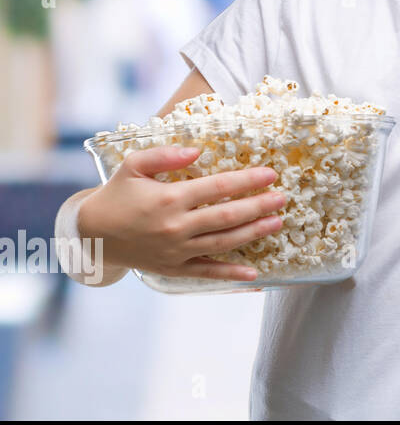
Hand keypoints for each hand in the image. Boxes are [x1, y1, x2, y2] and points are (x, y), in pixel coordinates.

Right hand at [78, 144, 287, 281]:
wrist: (91, 235)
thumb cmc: (117, 195)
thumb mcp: (132, 165)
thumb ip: (164, 155)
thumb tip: (197, 151)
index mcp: (169, 199)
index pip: (217, 188)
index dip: (247, 181)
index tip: (270, 174)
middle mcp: (176, 226)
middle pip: (227, 216)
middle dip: (258, 207)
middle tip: (282, 198)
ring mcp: (176, 250)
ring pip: (223, 242)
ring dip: (253, 233)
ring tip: (277, 222)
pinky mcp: (173, 268)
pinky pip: (206, 271)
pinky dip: (230, 273)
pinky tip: (254, 272)